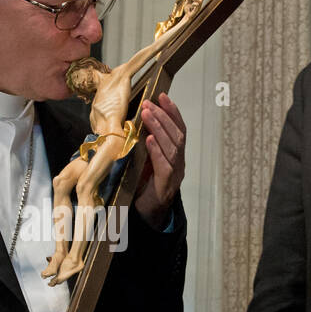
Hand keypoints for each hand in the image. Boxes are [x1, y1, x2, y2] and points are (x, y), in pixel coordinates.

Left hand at [134, 92, 184, 229]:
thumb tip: (130, 122)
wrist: (148, 216)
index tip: (162, 96)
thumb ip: (143, 145)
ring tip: (147, 114)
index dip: (172, 112)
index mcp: (176, 156)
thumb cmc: (145, 186)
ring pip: (173, 148)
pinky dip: (156, 151)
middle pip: (178, 135)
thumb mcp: (144, 161)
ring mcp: (175, 175)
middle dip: (163, 116)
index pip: (179, 129)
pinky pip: (164, 166)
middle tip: (149, 103)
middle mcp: (180, 164)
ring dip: (159, 128)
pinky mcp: (166, 187)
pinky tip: (148, 140)